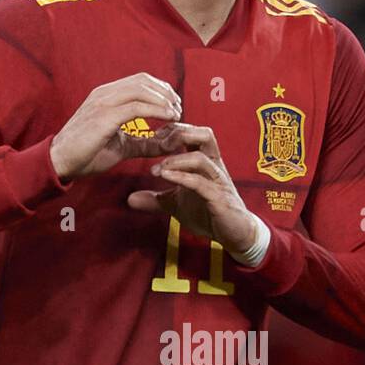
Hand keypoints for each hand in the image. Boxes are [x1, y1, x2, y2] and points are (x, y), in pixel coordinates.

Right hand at [49, 73, 181, 180]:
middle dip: (166, 92)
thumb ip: (144, 141)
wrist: (60, 162)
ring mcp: (103, 103)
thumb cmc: (87, 153)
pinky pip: (137, 107)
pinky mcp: (104, 117)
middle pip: (144, 80)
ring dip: (164, 100)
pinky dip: (157, 110)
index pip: (140, 80)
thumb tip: (169, 144)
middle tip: (179, 109)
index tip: (175, 105)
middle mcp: (104, 93)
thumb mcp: (121, 145)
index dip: (161, 89)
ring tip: (176, 114)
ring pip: (142, 90)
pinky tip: (168, 118)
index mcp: (106, 95)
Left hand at [126, 125, 258, 256]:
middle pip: (204, 134)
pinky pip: (201, 183)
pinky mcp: (219, 198)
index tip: (153, 136)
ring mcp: (218, 181)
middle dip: (180, 133)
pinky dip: (182, 178)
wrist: (233, 235)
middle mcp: (214, 167)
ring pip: (201, 158)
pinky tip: (165, 177)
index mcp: (205, 162)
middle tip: (157, 142)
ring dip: (175, 160)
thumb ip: (155, 199)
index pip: (193, 133)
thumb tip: (130, 199)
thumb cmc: (209, 213)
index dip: (173, 129)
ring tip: (155, 169)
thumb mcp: (176, 204)